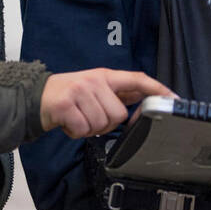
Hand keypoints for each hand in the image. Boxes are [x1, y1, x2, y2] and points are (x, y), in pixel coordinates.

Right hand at [40, 69, 171, 138]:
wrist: (37, 98)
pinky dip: (76, 133)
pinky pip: (83, 130)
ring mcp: (79, 92)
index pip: (137, 79)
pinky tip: (70, 123)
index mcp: (105, 76)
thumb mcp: (95, 88)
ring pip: (101, 125)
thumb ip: (118, 93)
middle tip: (90, 116)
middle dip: (106, 123)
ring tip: (79, 118)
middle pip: (118, 115)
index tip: (173, 97)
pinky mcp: (65, 106)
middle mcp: (94, 82)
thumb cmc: (70, 96)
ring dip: (90, 129)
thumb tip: (144, 97)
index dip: (157, 88)